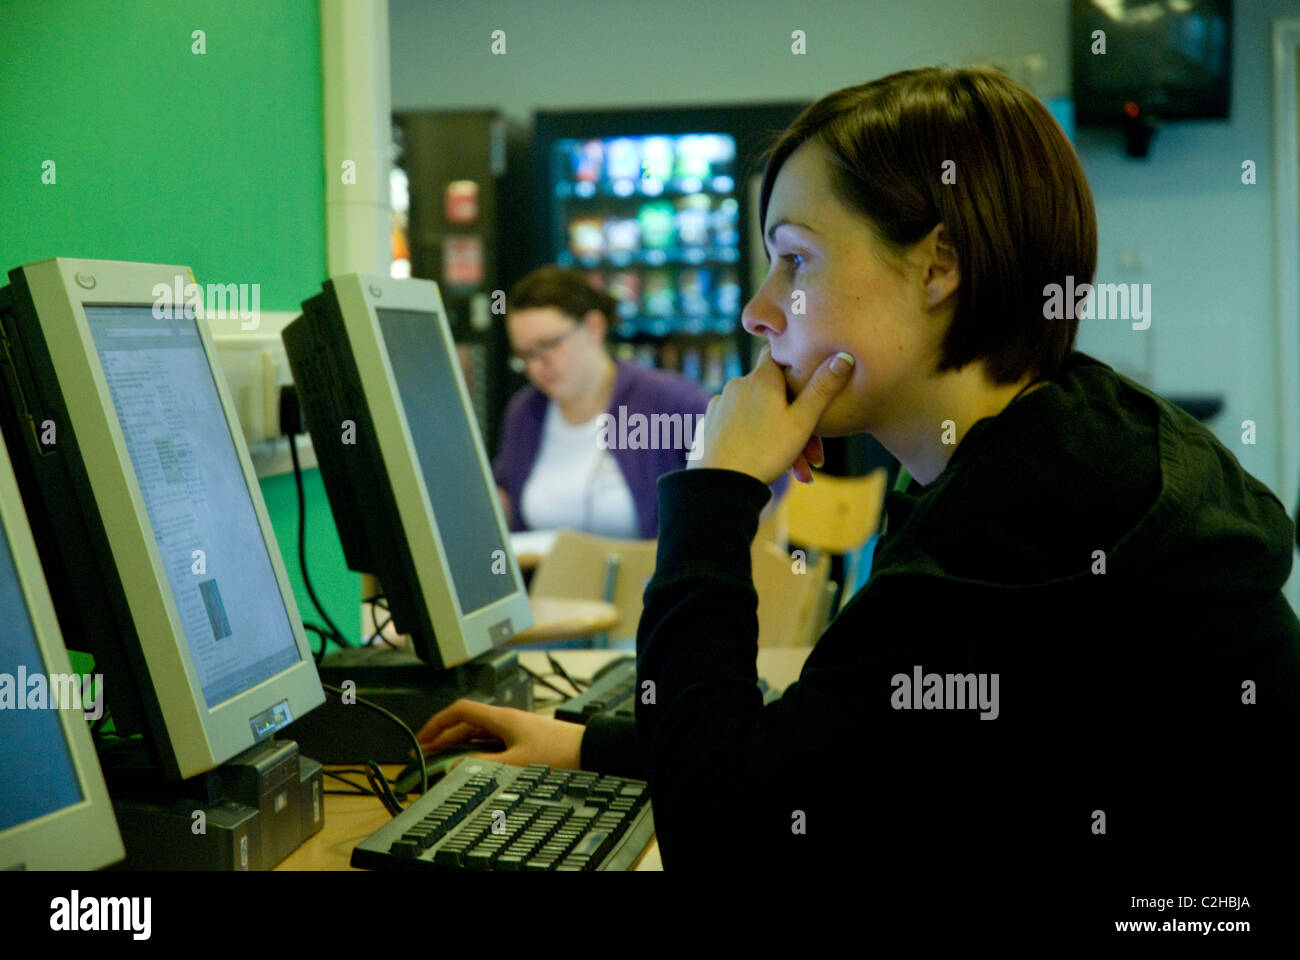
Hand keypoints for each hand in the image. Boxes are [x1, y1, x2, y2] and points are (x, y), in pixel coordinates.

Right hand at [415, 698, 585, 770]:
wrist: (592, 750)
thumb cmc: (560, 753)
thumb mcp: (516, 763)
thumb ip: (483, 765)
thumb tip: (453, 767)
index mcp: (502, 717)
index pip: (459, 711)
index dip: (437, 723)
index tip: (422, 738)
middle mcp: (506, 720)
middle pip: (466, 724)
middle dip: (443, 738)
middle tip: (426, 755)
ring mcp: (516, 729)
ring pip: (478, 734)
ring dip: (459, 746)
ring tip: (443, 762)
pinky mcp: (525, 740)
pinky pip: (492, 743)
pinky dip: (477, 752)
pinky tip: (473, 765)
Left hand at [688, 343, 854, 484]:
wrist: (720, 485)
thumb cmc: (765, 452)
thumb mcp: (802, 422)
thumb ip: (823, 389)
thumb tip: (844, 356)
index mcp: (761, 378)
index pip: (778, 356)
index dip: (795, 366)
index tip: (808, 383)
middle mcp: (737, 385)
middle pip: (773, 395)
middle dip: (797, 423)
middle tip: (814, 457)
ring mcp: (721, 404)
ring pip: (759, 416)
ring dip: (781, 439)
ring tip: (797, 471)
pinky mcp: (710, 424)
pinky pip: (740, 427)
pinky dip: (756, 442)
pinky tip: (769, 466)